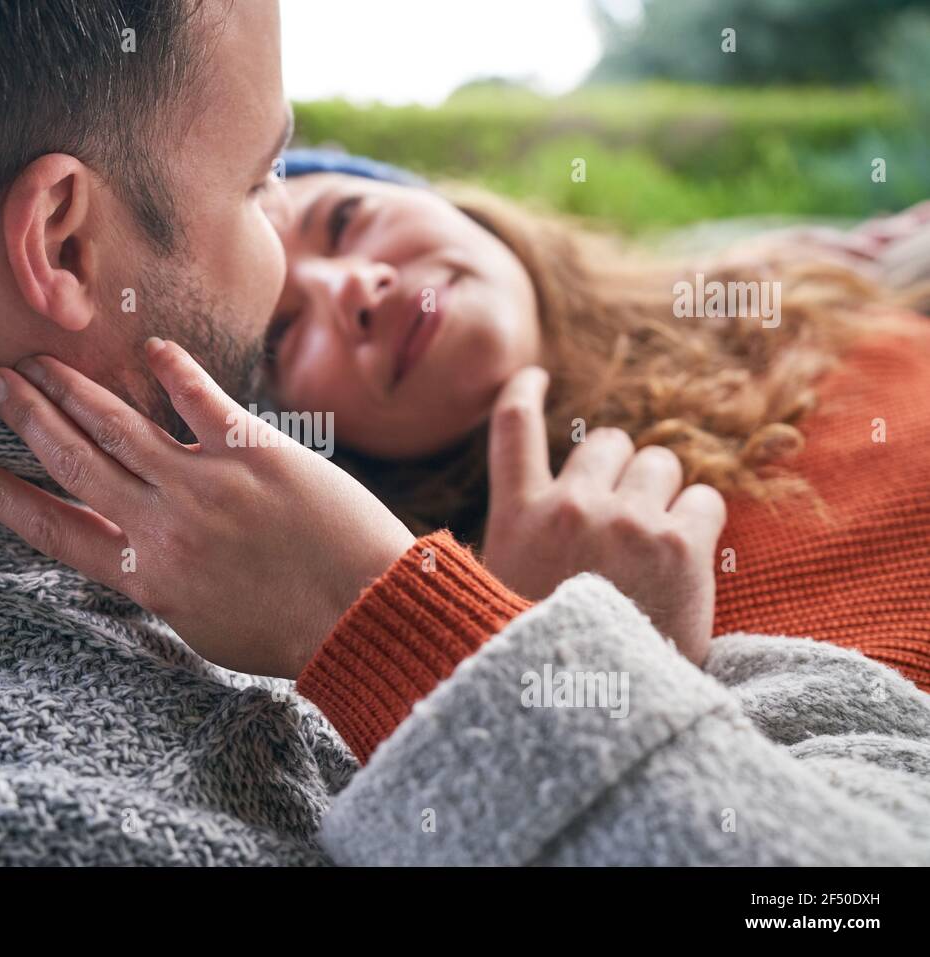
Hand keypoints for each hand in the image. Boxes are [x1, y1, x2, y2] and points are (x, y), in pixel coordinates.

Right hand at [0, 339, 415, 678]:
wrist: (365, 618)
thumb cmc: (287, 632)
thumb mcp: (199, 622)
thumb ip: (156, 579)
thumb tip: (128, 545)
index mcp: (144, 576)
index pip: (52, 530)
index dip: (1, 497)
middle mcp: (162, 525)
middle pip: (73, 460)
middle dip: (25, 416)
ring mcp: (205, 484)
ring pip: (119, 425)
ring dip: (73, 388)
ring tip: (39, 360)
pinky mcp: (253, 453)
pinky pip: (201, 400)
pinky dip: (172, 371)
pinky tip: (147, 347)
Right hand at [481, 368, 726, 665]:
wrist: (591, 714)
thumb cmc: (543, 656)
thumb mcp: (495, 594)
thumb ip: (513, 544)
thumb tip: (520, 518)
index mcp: (516, 518)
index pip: (513, 428)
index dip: (525, 392)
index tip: (535, 377)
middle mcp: (568, 508)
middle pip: (608, 442)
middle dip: (621, 470)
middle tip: (623, 517)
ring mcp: (625, 523)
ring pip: (660, 463)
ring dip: (661, 493)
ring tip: (654, 544)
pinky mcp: (679, 547)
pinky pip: (704, 499)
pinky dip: (701, 523)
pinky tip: (687, 561)